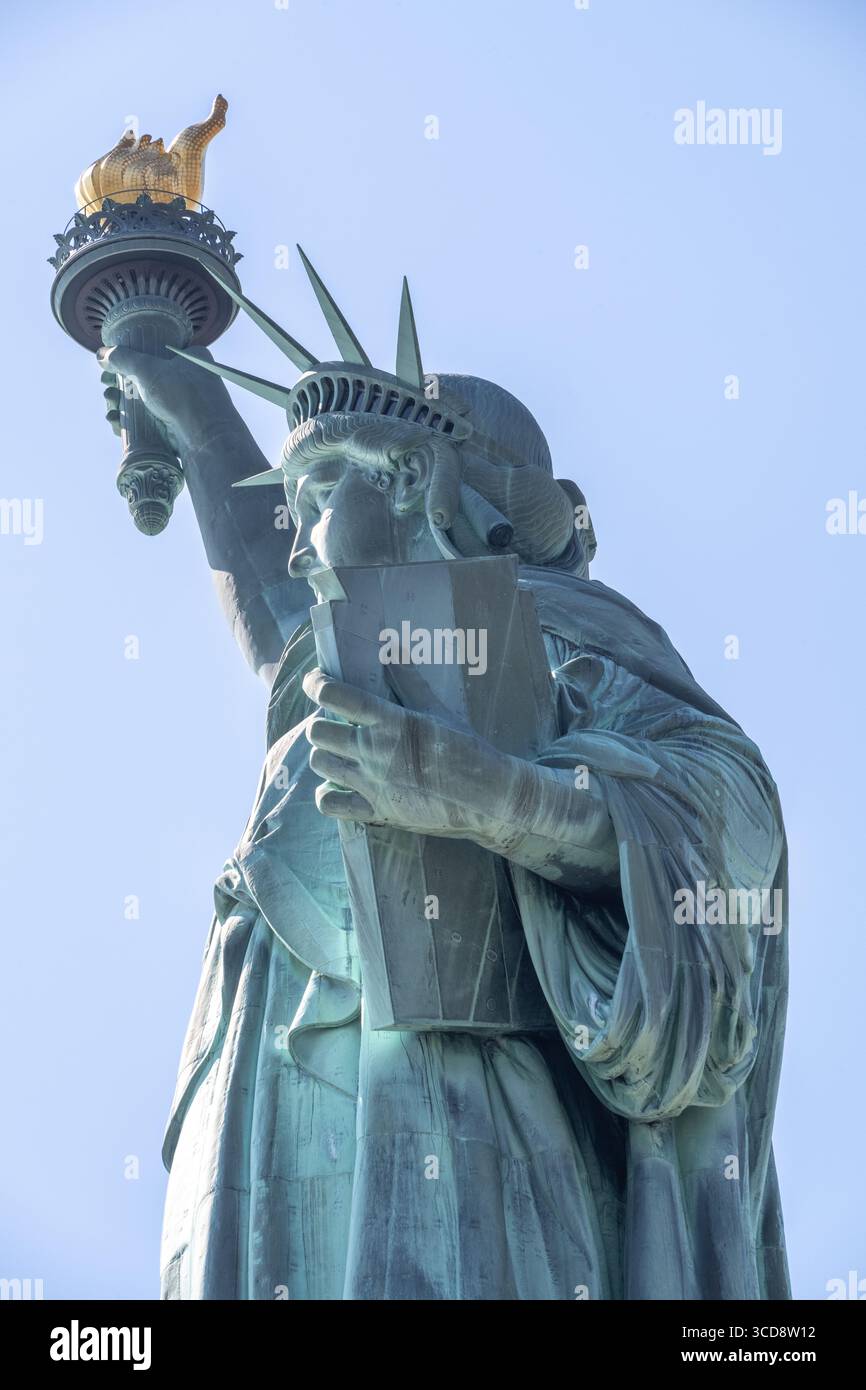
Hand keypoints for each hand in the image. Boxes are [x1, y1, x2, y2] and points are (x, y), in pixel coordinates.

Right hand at [96, 343, 234, 453]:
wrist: (206, 440)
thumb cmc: (183, 396)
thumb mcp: (148, 369)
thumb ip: (123, 359)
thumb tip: (101, 354)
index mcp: (191, 359)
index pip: (156, 354)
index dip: (131, 360)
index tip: (110, 367)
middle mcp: (190, 382)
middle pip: (146, 381)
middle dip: (120, 386)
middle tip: (106, 389)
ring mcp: (184, 408)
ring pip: (146, 404)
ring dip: (122, 405)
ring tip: (110, 408)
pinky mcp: (177, 430)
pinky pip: (149, 424)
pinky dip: (131, 424)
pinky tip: (115, 423)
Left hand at [302, 667, 619, 888]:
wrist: (488, 797)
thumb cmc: (467, 749)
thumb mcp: (438, 712)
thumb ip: (409, 682)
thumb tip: (392, 651)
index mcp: (390, 721)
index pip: (336, 696)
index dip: (316, 685)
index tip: (315, 681)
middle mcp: (374, 750)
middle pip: (318, 732)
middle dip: (321, 724)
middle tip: (335, 724)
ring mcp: (372, 783)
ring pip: (320, 764)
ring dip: (324, 755)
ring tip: (339, 753)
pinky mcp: (376, 811)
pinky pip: (330, 805)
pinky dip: (328, 795)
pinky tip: (339, 787)